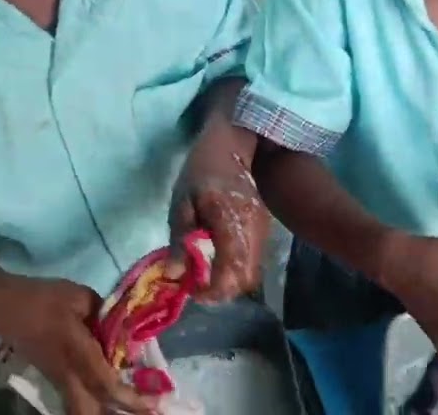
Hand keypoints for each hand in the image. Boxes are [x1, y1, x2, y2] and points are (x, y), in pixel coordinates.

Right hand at [0, 276, 158, 414]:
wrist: (1, 305)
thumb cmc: (40, 298)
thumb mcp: (80, 296)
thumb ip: (106, 314)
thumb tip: (125, 328)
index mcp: (74, 352)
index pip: (104, 385)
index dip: (129, 398)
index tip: (154, 403)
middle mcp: (66, 373)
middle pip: (88, 411)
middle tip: (147, 413)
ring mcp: (57, 379)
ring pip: (81, 409)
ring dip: (105, 411)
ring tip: (133, 407)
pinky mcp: (53, 378)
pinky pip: (76, 399)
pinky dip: (96, 403)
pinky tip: (112, 397)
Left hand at [167, 128, 267, 302]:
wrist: (233, 146)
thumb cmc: (202, 170)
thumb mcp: (181, 202)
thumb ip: (180, 239)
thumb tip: (174, 274)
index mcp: (231, 223)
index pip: (231, 273)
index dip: (213, 291)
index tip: (192, 290)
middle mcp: (253, 232)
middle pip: (245, 279)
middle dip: (221, 290)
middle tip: (197, 285)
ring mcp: (262, 231)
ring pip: (251, 272)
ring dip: (229, 281)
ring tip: (205, 275)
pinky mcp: (263, 230)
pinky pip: (253, 260)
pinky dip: (236, 269)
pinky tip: (217, 261)